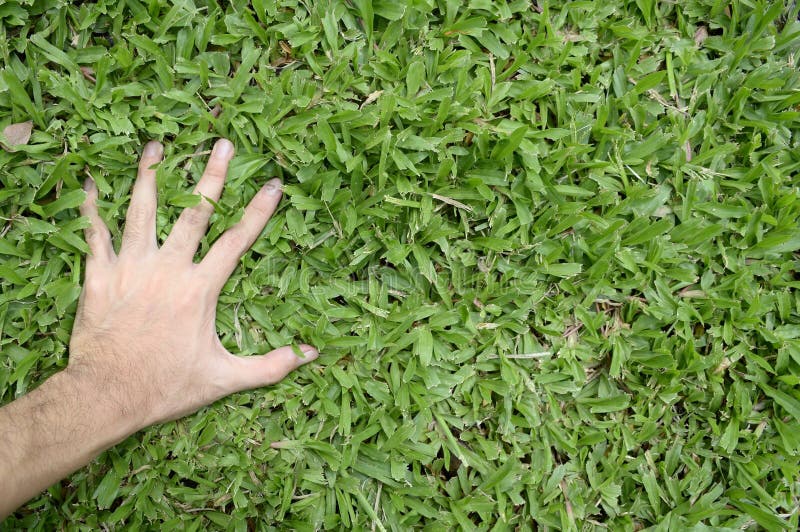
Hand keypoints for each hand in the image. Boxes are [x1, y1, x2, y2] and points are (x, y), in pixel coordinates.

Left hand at [69, 138, 317, 430]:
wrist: (107, 393)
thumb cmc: (166, 385)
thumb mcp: (225, 379)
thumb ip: (270, 365)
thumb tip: (310, 354)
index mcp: (200, 288)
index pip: (238, 241)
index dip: (259, 211)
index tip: (274, 184)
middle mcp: (168, 268)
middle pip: (194, 213)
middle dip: (211, 176)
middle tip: (222, 144)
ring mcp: (131, 267)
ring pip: (141, 211)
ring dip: (150, 176)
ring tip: (155, 146)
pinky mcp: (99, 275)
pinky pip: (93, 234)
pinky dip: (90, 209)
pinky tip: (89, 184)